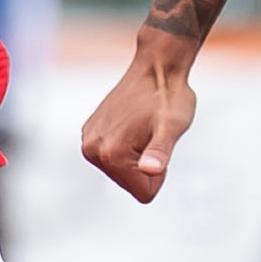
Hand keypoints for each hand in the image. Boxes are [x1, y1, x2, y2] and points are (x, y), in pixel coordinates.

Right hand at [80, 41, 198, 203]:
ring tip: (142, 127)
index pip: (143, 193)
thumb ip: (160, 151)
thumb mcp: (172, 127)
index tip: (158, 143)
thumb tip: (151, 170)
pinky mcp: (89, 132)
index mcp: (111, 154)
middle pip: (129, 184)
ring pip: (121, 171)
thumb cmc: (169, 97)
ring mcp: (87, 140)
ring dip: (136, 155)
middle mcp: (92, 149)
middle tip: (151, 133)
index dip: (159, 172)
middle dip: (145, 165)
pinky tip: (132, 123)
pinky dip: (126, 144)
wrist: (157, 68)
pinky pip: (113, 156)